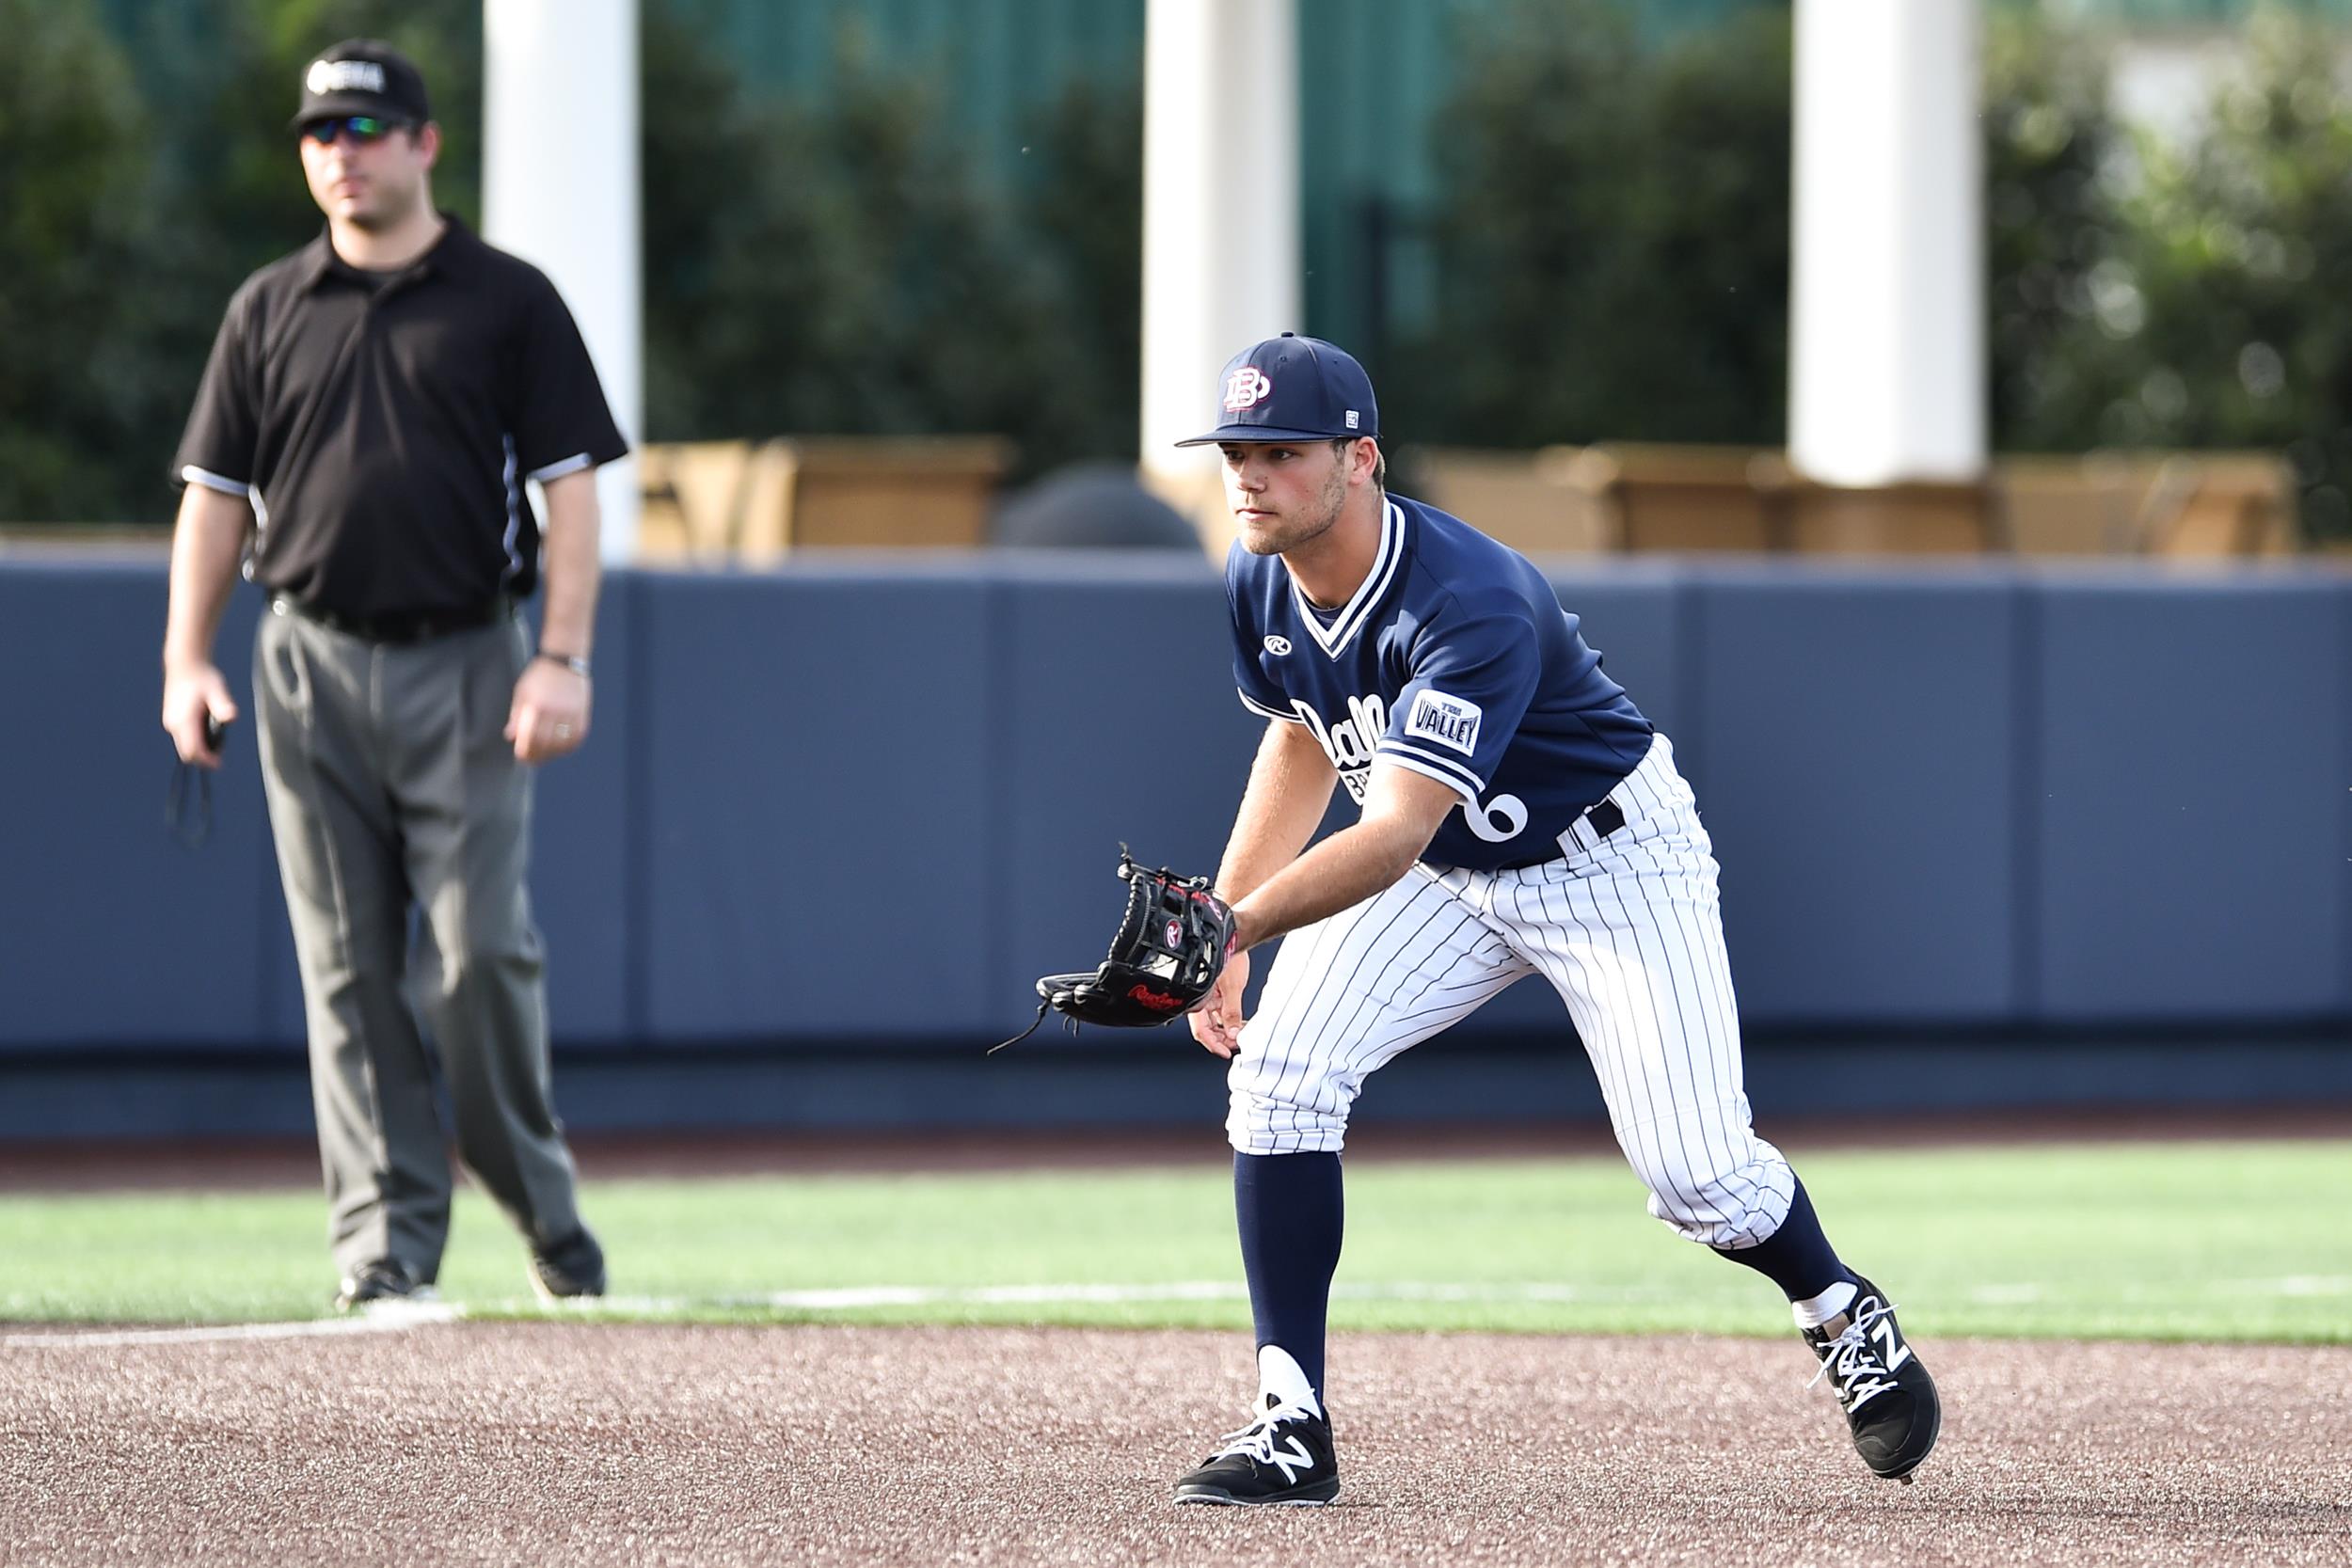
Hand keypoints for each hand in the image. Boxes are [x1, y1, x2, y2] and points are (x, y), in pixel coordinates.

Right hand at [162, 662, 237, 767]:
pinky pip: (183, 738)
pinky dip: (195, 740)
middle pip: (187, 752)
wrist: (185, 664)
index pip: (192, 750)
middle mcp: (173, 724)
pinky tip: (208, 732)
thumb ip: (223, 704)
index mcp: (184, 720)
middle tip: (220, 756)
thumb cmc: (203, 677)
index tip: (219, 763)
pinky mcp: (171, 720)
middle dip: (203, 757)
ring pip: (184, 746)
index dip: (206, 759)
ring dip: (199, 749)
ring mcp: (170, 722)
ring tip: (217, 742)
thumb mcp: (217, 689)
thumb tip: (231, 717)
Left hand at [505, 657, 589, 762]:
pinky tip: (560, 747)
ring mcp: (571, 713)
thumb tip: (511, 736)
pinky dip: (568, 745)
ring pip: (563, 743)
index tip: (521, 756)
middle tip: (532, 760)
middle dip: (538, 755)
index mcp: (537, 706)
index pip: (530, 739)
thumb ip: (516, 715)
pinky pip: (576, 737)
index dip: (525, 751)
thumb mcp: (522, 693)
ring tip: (545, 754)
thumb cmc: (539, 677)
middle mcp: (555, 711)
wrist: (564, 661)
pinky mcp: (582, 714)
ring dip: (553, 753)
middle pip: (546, 744)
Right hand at [1189, 942, 1250, 1059]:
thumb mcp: (1233, 987)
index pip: (1201, 1031)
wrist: (1232, 934)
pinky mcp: (1214, 992)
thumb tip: (1233, 1034)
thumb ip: (1232, 1013)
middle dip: (1221, 1040)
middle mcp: (1199, 999)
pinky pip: (1219, 1012)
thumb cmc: (1227, 953)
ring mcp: (1206, 996)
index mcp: (1197, 999)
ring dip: (1226, 1031)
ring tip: (1241, 1034)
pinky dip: (1228, 1020)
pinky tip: (1239, 1023)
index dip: (1214, 1045)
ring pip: (1213, 1022)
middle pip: (1206, 1029)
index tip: (1226, 1053)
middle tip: (1237, 1045)